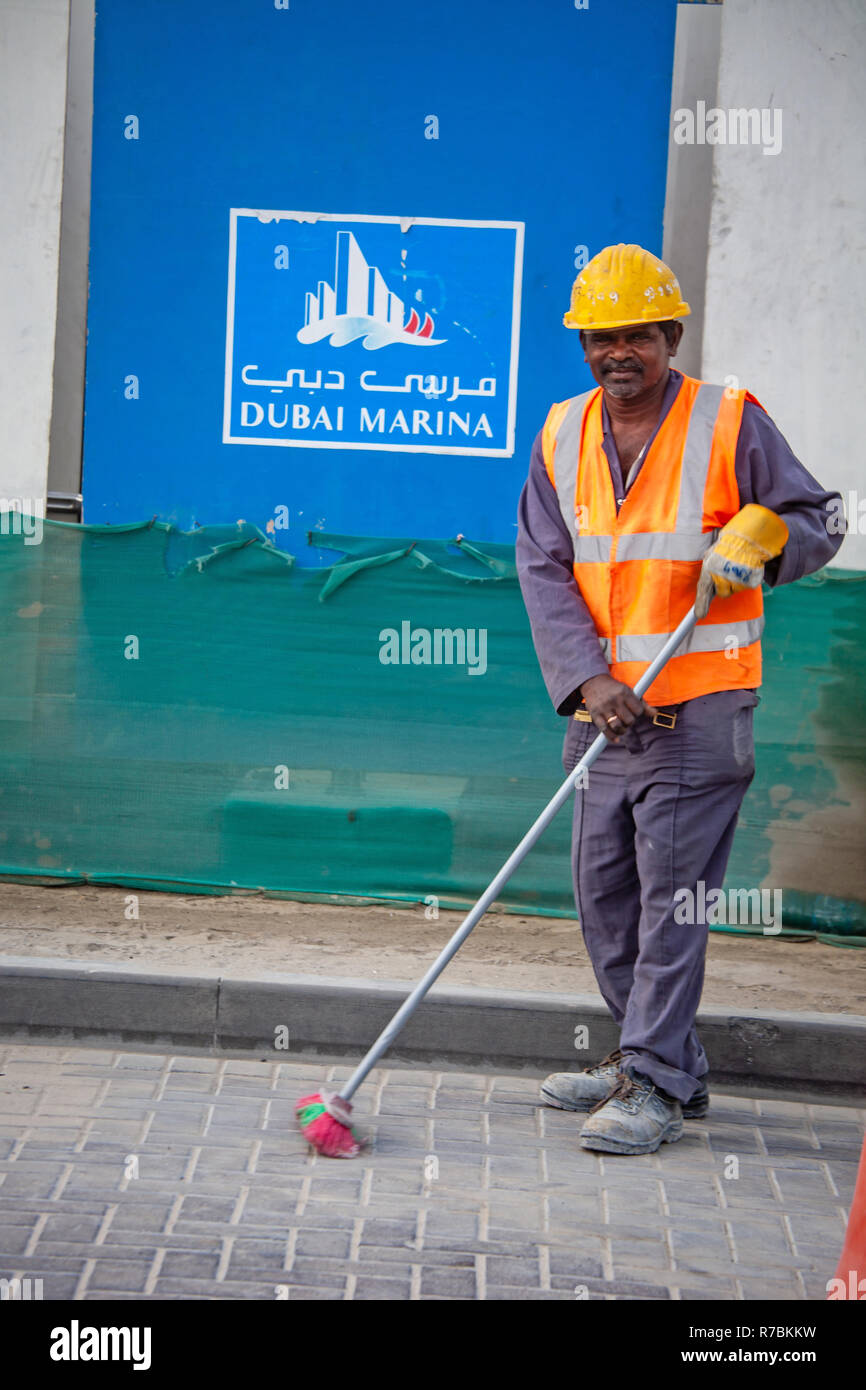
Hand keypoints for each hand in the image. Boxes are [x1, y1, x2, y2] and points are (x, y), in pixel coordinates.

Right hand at [580, 674, 656, 742]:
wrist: (594, 683)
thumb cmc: (615, 689)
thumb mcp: (629, 692)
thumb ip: (642, 704)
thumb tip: (655, 713)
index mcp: (624, 693)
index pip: (638, 710)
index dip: (638, 714)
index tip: (633, 712)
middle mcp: (614, 700)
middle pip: (629, 720)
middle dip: (630, 723)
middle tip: (626, 720)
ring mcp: (604, 708)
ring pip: (617, 726)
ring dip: (622, 731)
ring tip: (621, 728)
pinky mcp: (595, 714)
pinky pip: (605, 730)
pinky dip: (611, 737)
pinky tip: (616, 738)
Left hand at [694, 505, 788, 619]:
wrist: (748, 538)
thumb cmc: (727, 546)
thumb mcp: (711, 555)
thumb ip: (707, 572)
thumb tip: (704, 588)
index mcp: (710, 567)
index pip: (704, 590)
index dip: (701, 604)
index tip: (700, 615)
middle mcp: (723, 574)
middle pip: (722, 593)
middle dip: (724, 586)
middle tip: (727, 572)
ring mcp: (737, 578)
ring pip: (735, 590)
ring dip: (735, 582)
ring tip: (737, 566)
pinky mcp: (750, 581)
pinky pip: (746, 586)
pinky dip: (746, 579)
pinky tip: (745, 567)